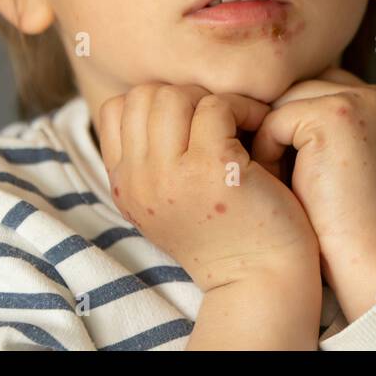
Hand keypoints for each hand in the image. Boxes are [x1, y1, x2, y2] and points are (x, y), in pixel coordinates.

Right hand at [97, 83, 319, 293]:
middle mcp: (138, 181)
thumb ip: (152, 157)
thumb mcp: (168, 198)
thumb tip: (157, 96)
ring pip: (176, 95)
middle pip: (145, 95)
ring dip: (213, 99)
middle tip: (220, 118)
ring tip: (239, 122)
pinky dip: (243, 107)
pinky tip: (258, 130)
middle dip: (186, 95)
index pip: (115, 108)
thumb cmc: (226, 231)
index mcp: (124, 186)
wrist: (260, 280)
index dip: (154, 103)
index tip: (189, 123)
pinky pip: (217, 106)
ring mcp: (171, 175)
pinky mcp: (211, 168)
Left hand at [250, 67, 375, 320]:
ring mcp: (359, 101)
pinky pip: (275, 120)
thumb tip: (268, 103)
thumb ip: (322, 126)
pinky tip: (282, 185)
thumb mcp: (342, 160)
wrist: (369, 258)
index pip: (319, 89)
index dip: (296, 127)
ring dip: (272, 140)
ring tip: (281, 181)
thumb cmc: (346, 220)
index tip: (296, 166)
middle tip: (282, 175)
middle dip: (282, 130)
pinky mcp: (335, 114)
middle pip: (300, 91)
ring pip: (284, 102)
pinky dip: (268, 152)